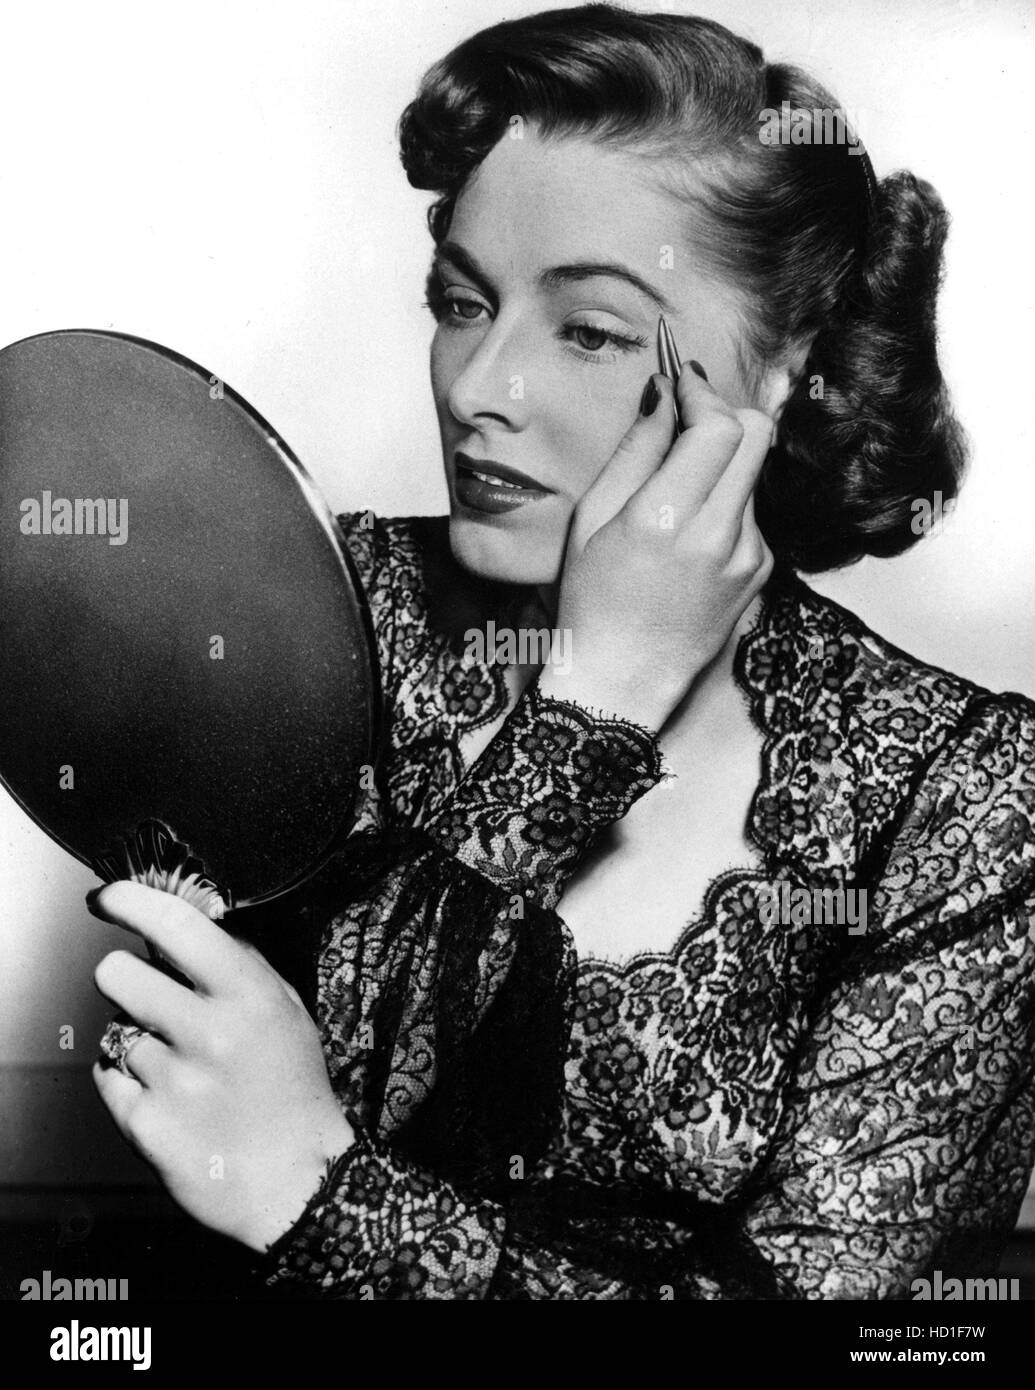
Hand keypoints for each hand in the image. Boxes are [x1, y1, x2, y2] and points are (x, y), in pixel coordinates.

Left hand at [90, 880, 353, 1253]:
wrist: (297, 1181)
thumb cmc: (294, 1092)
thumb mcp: (287, 1011)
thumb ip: (241, 964)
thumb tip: (188, 920)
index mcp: (248, 996)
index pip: (176, 924)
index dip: (130, 900)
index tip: (108, 897)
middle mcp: (210, 1033)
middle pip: (116, 974)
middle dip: (124, 978)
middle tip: (148, 996)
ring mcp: (175, 1082)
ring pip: (114, 1030)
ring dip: (136, 1040)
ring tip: (179, 1064)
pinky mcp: (146, 1125)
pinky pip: (108, 1078)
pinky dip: (128, 1083)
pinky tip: (167, 1095)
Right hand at [538, 364, 773, 731]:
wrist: (622, 681)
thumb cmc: (593, 602)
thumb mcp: (592, 519)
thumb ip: (636, 450)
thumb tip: (665, 392)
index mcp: (666, 519)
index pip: (718, 426)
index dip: (703, 393)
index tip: (682, 381)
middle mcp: (717, 535)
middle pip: (757, 435)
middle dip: (725, 413)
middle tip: (690, 418)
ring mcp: (747, 556)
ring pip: (753, 472)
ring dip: (721, 463)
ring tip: (675, 495)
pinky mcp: (760, 572)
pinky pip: (750, 512)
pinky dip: (725, 504)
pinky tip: (689, 535)